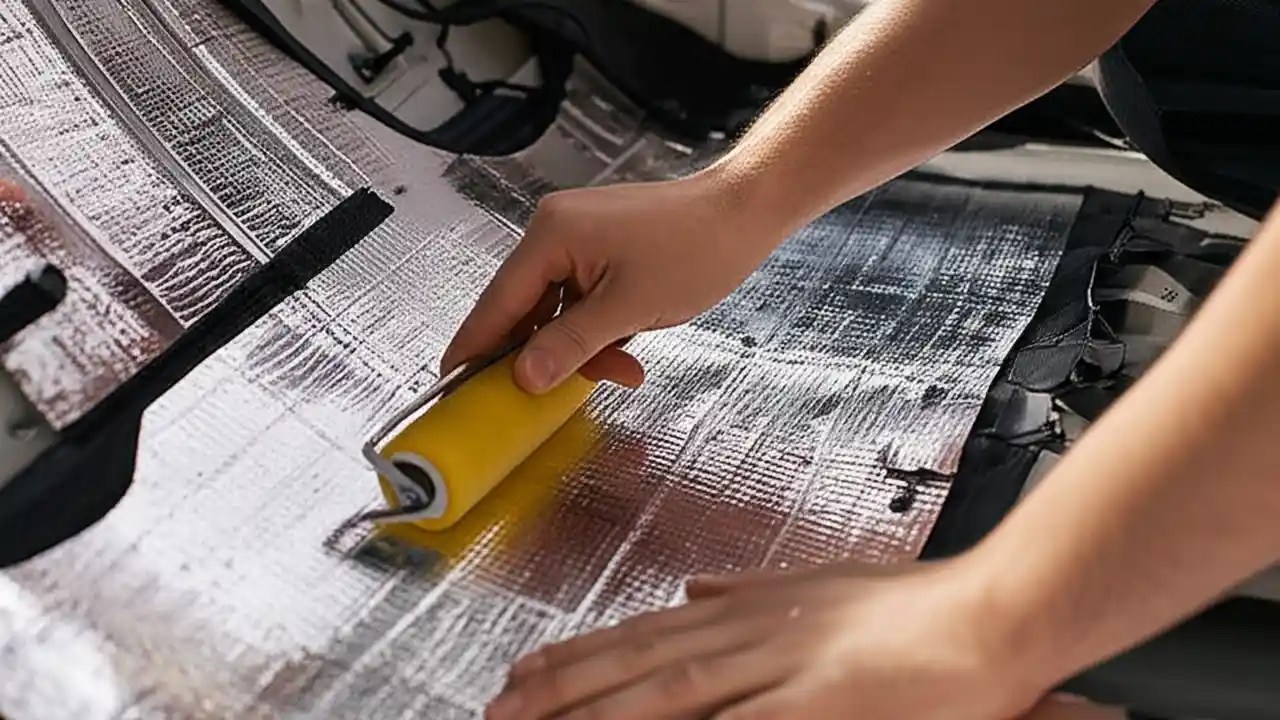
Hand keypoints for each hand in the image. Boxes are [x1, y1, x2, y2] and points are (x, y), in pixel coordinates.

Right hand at [441, 171, 787, 393]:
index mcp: (550, 236)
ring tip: (625, 368)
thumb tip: (524, 377)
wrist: (745, 213)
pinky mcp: (599, 250)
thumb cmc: (696, 248)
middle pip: (525, 311)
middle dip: (549, 356)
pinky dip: (598, 331)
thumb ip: (571, 344)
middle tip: (558, 396)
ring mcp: (577, 240)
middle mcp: (554, 232)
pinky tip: (627, 351)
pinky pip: (580, 301)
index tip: (451, 386)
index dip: (474, 348)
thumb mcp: (629, 309)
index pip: (496, 303)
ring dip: (583, 348)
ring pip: (557, 313)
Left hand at [485, 558, 1056, 719]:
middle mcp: (752, 626)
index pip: (647, 630)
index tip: (528, 669)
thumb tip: (695, 588)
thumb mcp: (822, 584)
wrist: (991, 611)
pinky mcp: (817, 697)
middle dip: (564, 684)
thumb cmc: (916, 605)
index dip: (581, 652)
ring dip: (595, 708)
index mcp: (752, 605)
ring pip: (667, 686)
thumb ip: (753, 590)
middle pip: (639, 658)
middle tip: (502, 703)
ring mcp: (781, 661)